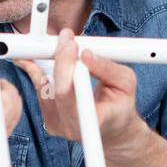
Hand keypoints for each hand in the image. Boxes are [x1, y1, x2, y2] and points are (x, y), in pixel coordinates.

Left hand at [16, 26, 139, 147]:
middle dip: (60, 58)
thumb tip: (85, 54)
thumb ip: (107, 68)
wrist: (113, 129)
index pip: (71, 96)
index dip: (66, 69)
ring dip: (51, 61)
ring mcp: (56, 125)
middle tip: (66, 37)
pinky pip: (40, 89)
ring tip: (62, 44)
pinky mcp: (48, 118)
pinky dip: (41, 70)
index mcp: (93, 122)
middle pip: (55, 89)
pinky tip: (41, 56)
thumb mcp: (126, 83)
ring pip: (45, 87)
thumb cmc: (121, 105)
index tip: (71, 45)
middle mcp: (70, 127)